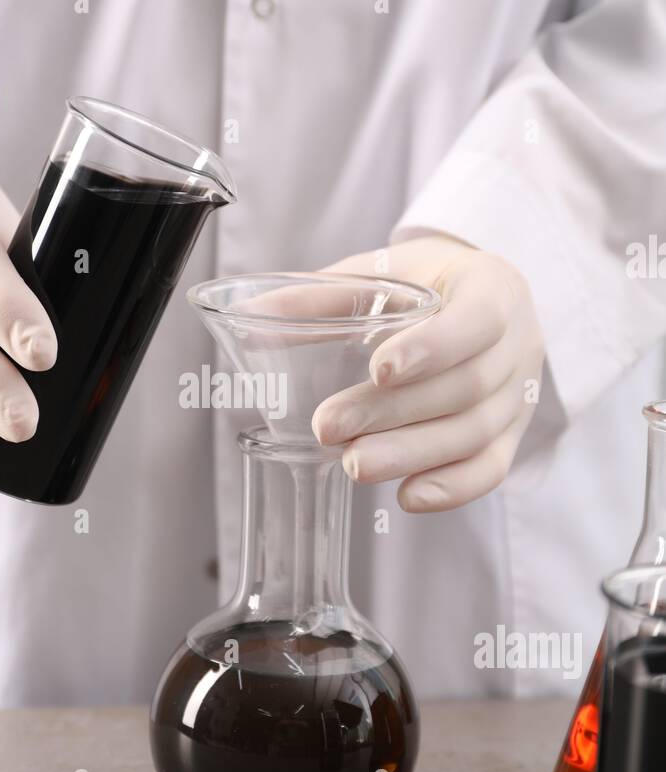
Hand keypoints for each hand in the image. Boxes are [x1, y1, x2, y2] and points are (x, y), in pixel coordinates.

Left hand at [311, 236, 544, 510]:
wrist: (478, 300)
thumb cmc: (424, 285)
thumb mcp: (380, 274)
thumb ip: (321, 295)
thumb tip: (252, 317)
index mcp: (494, 287)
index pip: (478, 319)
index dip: (433, 348)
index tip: (378, 369)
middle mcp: (519, 343)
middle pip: (465, 386)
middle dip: (393, 413)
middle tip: (328, 429)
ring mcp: (520, 395)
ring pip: (474, 433)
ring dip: (410, 454)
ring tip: (351, 467)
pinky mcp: (512, 436)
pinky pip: (491, 470)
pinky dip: (451, 489)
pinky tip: (405, 497)